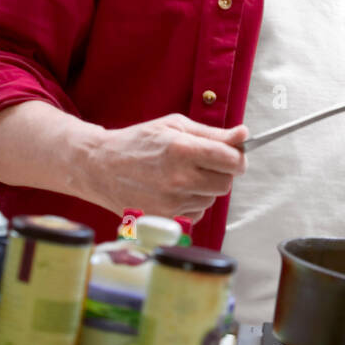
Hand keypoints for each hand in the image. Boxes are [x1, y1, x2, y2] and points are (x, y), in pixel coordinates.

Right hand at [88, 113, 247, 220]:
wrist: (101, 167)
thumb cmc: (138, 142)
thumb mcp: (175, 126)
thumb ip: (212, 133)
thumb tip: (244, 135)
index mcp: (182, 150)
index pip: (231, 160)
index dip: (238, 157)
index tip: (233, 154)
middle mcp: (179, 179)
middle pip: (226, 183)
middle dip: (222, 172)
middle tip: (205, 163)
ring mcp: (172, 202)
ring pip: (212, 199)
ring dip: (206, 188)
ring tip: (182, 175)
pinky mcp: (166, 219)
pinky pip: (197, 213)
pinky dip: (192, 203)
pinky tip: (174, 190)